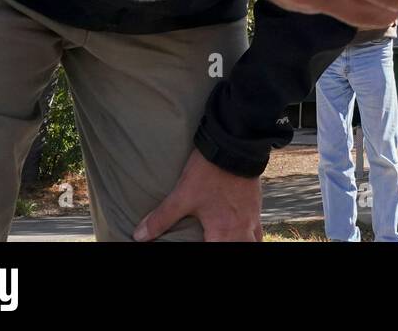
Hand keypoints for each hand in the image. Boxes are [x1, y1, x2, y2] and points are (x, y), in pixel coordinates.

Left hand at [134, 149, 261, 241]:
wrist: (235, 146)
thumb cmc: (210, 172)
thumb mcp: (182, 195)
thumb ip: (161, 217)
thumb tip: (139, 235)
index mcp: (222, 231)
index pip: (216, 252)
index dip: (208, 250)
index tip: (201, 242)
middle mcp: (240, 229)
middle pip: (240, 248)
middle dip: (229, 248)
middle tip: (214, 240)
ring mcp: (251, 218)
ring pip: (252, 243)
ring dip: (241, 244)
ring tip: (229, 241)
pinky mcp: (256, 205)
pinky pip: (258, 229)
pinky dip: (251, 236)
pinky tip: (242, 230)